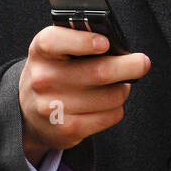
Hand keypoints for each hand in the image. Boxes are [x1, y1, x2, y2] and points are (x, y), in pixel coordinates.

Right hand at [18, 26, 150, 165]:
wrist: (29, 113)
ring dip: (123, 90)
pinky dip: (116, 108)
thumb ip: (81, 42)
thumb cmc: (54, 73)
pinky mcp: (67, 129)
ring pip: (112, 96)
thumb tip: (121, 50)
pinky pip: (111, 115)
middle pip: (99, 72)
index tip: (105, 43)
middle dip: (129, 66)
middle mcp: (43, 78)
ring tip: (117, 86)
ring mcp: (54, 106)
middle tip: (142, 63)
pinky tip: (107, 104)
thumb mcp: (56, 52)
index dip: (83, 41)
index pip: (56, 41)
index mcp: (41, 51)